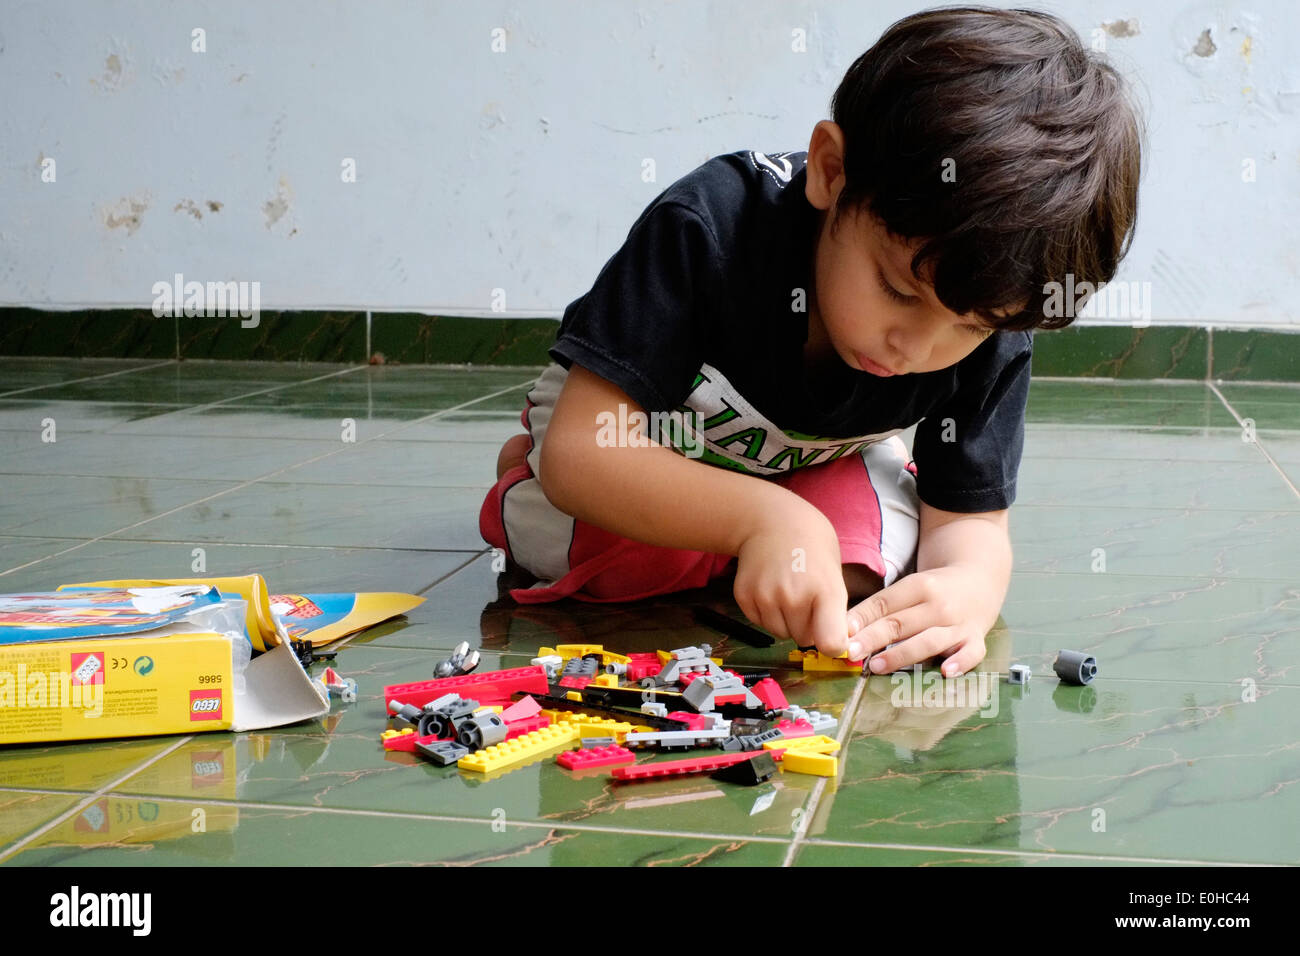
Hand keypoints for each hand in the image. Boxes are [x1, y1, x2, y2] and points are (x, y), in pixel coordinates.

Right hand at [733, 502, 847, 652]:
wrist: (771, 520)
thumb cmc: (811, 546)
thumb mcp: (834, 574)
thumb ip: (835, 611)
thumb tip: (837, 647)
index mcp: (825, 590)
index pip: (830, 642)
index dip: (834, 646)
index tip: (832, 639)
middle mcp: (793, 597)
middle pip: (803, 639)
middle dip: (807, 626)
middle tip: (807, 599)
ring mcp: (766, 597)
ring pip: (780, 633)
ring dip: (785, 621)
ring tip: (788, 591)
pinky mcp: (745, 597)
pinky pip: (760, 622)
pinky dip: (766, 613)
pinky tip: (771, 589)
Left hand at [845, 565, 1000, 676]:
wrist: (980, 579)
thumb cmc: (935, 589)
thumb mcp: (910, 588)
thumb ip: (883, 607)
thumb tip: (845, 628)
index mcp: (919, 586)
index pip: (885, 603)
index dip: (861, 618)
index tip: (841, 632)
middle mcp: (938, 605)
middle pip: (901, 623)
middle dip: (873, 638)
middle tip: (850, 652)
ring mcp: (959, 624)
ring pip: (928, 640)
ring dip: (901, 653)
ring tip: (876, 665)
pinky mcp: (976, 639)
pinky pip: (970, 653)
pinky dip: (960, 663)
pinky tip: (946, 672)